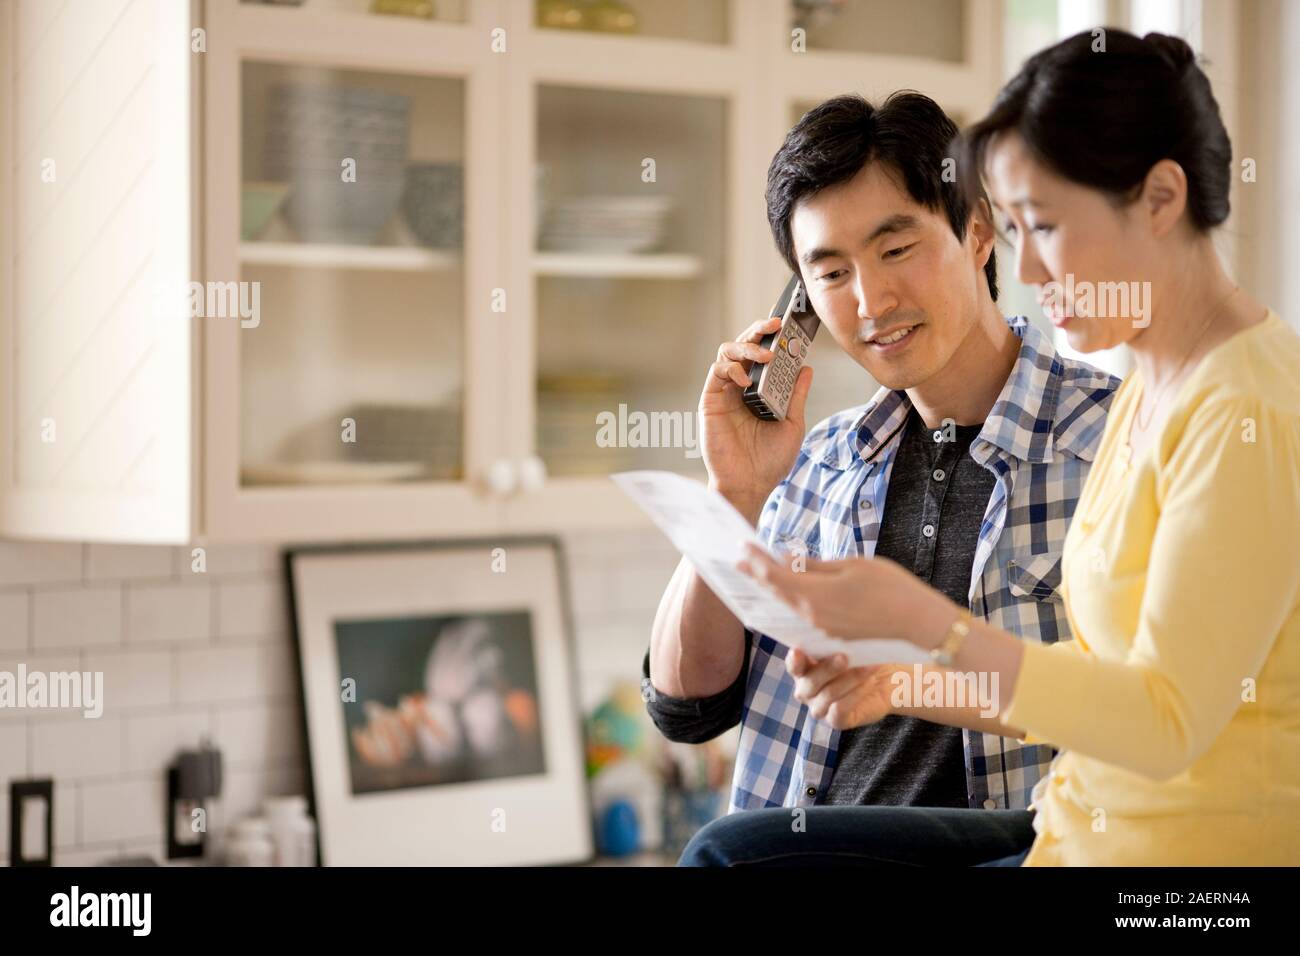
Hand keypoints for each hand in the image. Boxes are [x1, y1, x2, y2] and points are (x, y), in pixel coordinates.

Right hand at [699, 313, 813, 516]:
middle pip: (744, 346)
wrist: (751, 485)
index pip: (763, 355)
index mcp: (760, 391)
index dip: (771, 337)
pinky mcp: (711, 401)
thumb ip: (795, 395)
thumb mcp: (792, 424)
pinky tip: (746, 381)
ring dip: (746, 347)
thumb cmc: (770, 460)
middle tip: (775, 325)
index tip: (787, 326)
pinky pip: (716, 372)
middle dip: (759, 331)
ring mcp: (725, 393)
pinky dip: (732, 369)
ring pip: (727, 352)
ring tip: (765, 355)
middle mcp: (740, 387)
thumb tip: (806, 368)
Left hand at [735, 543, 955, 647]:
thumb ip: (816, 565)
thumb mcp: (852, 566)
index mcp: (814, 597)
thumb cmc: (891, 589)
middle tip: (738, 562)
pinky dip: (789, 606)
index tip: (742, 546)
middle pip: (774, 595)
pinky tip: (784, 598)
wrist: (918, 625)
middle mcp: (811, 619)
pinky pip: (801, 621)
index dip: (755, 560)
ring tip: (755, 577)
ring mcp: (820, 633)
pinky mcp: (831, 640)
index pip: (772, 576)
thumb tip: (788, 560)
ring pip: (786, 609)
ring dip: (770, 593)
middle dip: (755, 576)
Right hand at [785, 647, 897, 729]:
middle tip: (845, 657)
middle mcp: (807, 690)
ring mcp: (819, 707)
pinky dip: (855, 695)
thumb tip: (835, 632)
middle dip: (828, 668)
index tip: (798, 651)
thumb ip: (837, 644)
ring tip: (868, 667)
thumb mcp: (851, 648)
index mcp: (805, 668)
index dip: (794, 660)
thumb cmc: (865, 659)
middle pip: (810, 681)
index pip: (793, 665)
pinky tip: (869, 684)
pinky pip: (839, 710)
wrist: (889, 681)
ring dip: (850, 679)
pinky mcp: (836, 721)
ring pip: (828, 694)